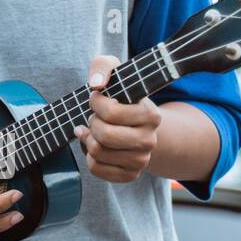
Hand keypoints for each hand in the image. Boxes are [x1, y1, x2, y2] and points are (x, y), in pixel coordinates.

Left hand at [74, 55, 160, 182]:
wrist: (135, 124)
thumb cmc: (121, 97)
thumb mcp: (115, 73)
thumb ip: (103, 66)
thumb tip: (96, 84)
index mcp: (151, 116)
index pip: (111, 113)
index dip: (96, 103)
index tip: (98, 98)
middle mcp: (150, 141)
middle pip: (104, 135)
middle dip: (92, 123)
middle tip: (95, 117)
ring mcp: (141, 160)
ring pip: (98, 153)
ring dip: (89, 139)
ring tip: (95, 131)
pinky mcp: (129, 175)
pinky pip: (97, 169)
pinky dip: (89, 157)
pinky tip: (95, 146)